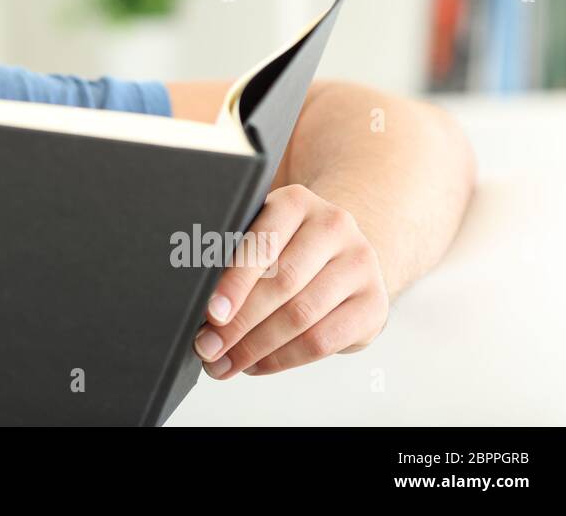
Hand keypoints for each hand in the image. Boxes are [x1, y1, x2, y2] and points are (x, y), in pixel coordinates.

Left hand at [192, 184, 388, 378]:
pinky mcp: (374, 303)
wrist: (341, 257)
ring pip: (301, 315)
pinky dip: (283, 359)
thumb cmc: (283, 249)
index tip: (209, 314)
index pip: (261, 244)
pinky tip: (256, 365)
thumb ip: (230, 255)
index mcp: (296, 201)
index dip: (233, 283)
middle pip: (281, 283)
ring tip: (225, 364)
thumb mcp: (259, 236)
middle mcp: (334, 226)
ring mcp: (360, 264)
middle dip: (238, 323)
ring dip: (256, 347)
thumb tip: (191, 300)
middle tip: (207, 348)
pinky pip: (323, 340)